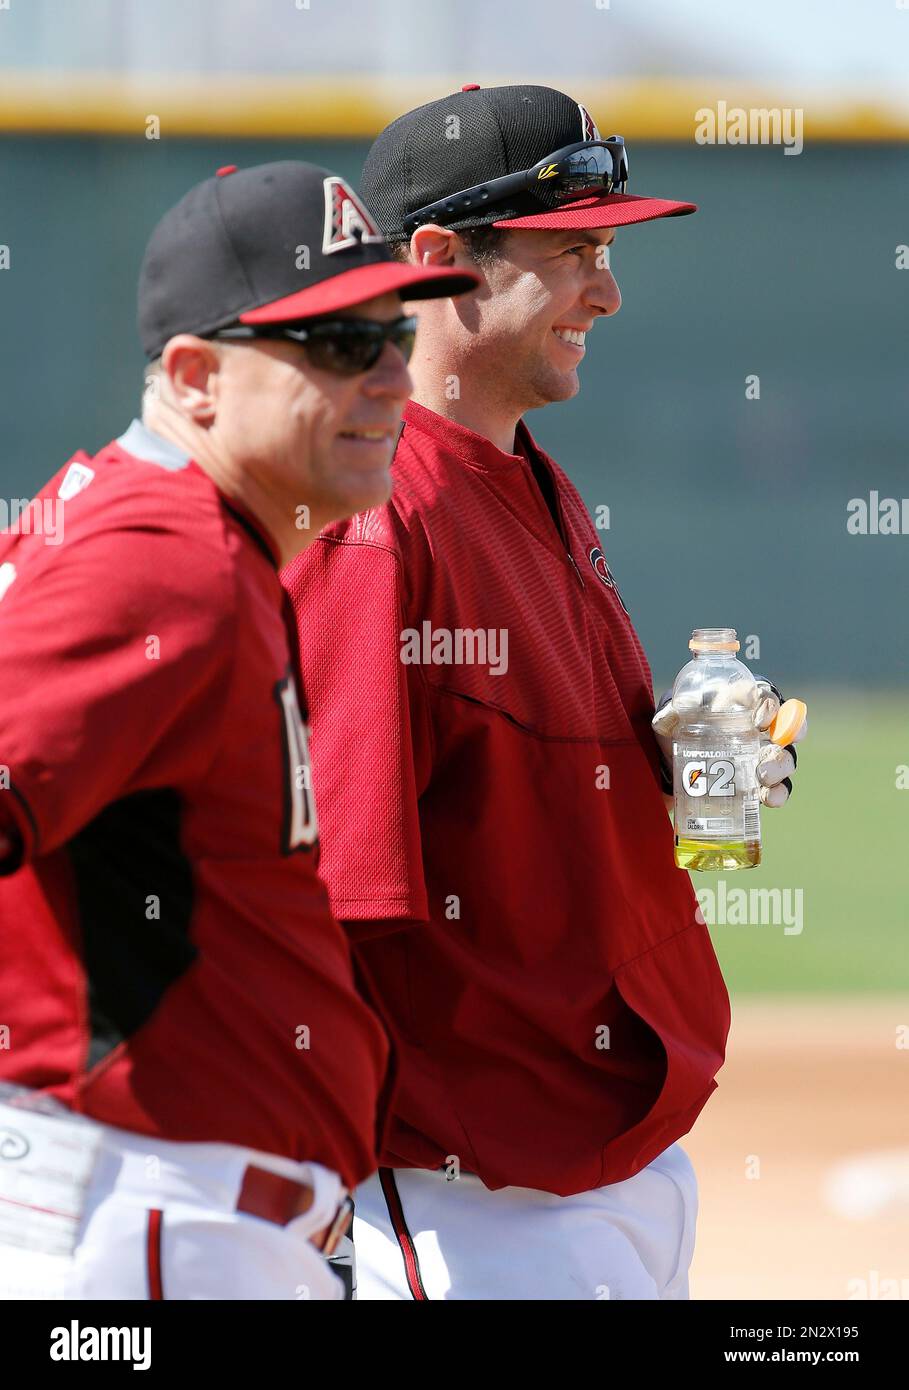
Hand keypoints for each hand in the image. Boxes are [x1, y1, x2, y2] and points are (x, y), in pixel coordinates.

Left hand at [652, 676, 807, 807]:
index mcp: (742, 701)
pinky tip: (769, 798)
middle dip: (789, 733)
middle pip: (789, 725)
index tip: (759, 720)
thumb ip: (671, 714)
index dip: (768, 705)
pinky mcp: (762, 781)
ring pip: (786, 757)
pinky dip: (778, 793)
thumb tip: (675, 711)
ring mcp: (765, 754)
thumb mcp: (671, 719)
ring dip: (780, 765)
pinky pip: (779, 787)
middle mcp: (762, 726)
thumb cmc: (681, 728)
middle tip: (771, 745)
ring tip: (763, 775)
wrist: (677, 758)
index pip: (763, 695)